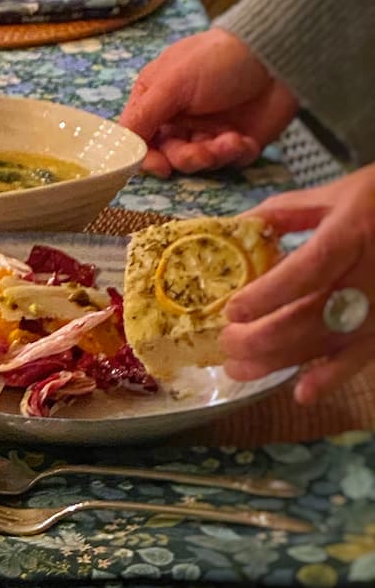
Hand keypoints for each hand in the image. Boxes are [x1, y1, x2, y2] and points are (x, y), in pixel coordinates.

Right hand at [120, 27, 298, 175]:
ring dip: (212, 156)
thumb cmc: (218, 60)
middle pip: (168, 155)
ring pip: (198, 162)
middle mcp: (178, 118)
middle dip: (186, 158)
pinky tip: (243, 139)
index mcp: (156, 99)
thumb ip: (143, 115)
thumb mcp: (171, 82)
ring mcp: (208, 130)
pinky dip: (235, 154)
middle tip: (203, 152)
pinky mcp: (236, 141)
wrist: (276, 55)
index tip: (159, 166)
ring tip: (230, 140)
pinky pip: (228, 163)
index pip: (139, 137)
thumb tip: (120, 145)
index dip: (146, 156)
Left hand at [221, 167, 374, 403]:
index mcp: (352, 234)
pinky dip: (332, 378)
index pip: (309, 270)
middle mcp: (370, 275)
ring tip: (240, 369)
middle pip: (312, 316)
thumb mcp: (336, 194)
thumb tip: (235, 227)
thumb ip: (284, 212)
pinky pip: (360, 357)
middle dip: (261, 337)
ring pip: (328, 343)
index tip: (233, 309)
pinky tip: (302, 393)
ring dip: (280, 361)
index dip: (270, 294)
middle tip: (226, 343)